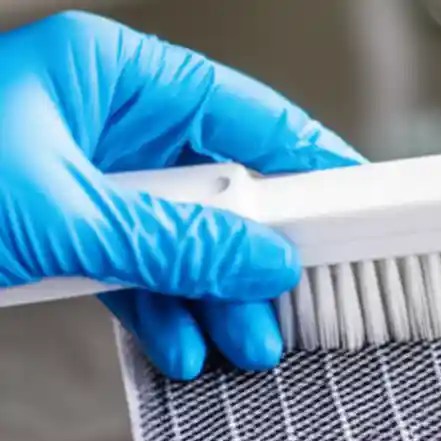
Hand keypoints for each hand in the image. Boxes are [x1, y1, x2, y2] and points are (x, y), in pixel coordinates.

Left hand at [0, 12, 363, 379]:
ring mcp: (81, 177)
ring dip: (211, 295)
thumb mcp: (64, 215)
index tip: (358, 203)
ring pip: (181, 237)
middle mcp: (101, 120)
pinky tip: (178, 343)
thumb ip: (178, 241)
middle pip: (219, 186)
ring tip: (242, 341)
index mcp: (109, 75)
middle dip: (254, 254)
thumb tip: (265, 258)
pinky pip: (134, 268)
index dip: (308, 162)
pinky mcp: (59, 230)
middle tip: (294, 298)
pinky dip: (159, 309)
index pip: (243, 114)